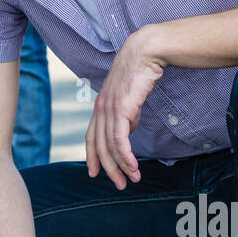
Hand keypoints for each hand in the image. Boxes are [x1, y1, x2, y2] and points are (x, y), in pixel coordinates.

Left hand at [85, 28, 164, 188]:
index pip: (91, 136)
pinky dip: (126, 156)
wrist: (146, 52)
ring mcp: (109, 108)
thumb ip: (128, 113)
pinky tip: (133, 167)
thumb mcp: (130, 96)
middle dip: (108, 168)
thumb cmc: (141, 71)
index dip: (91, 156)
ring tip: (132, 179)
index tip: (95, 173)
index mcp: (100, 105)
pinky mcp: (121, 108)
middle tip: (120, 184)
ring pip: (109, 146)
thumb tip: (129, 128)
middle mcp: (100, 108)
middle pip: (98, 146)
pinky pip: (120, 139)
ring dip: (121, 166)